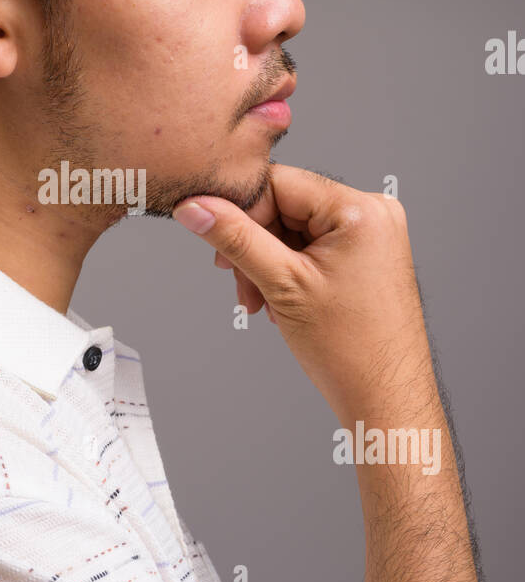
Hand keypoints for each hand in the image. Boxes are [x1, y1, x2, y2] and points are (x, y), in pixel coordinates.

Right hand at [173, 166, 437, 422]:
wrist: (384, 397)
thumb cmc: (352, 350)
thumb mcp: (280, 283)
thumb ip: (234, 237)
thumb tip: (196, 207)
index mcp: (360, 209)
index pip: (278, 183)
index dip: (241, 213)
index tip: (214, 236)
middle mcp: (373, 213)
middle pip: (285, 206)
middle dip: (254, 246)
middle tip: (241, 282)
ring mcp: (372, 235)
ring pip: (294, 229)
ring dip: (267, 263)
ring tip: (262, 300)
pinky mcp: (367, 255)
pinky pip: (312, 246)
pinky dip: (288, 270)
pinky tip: (280, 300)